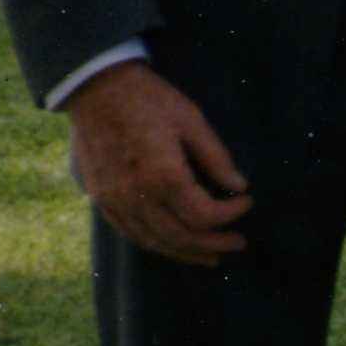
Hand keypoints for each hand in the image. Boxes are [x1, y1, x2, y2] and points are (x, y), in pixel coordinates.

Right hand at [64, 62, 251, 264]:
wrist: (97, 89)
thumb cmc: (150, 100)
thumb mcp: (192, 120)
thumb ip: (216, 157)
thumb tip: (239, 185)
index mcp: (163, 174)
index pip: (203, 215)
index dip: (230, 215)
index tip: (248, 201)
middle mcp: (136, 195)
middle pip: (179, 236)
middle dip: (212, 244)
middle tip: (238, 244)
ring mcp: (114, 200)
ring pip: (153, 241)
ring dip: (184, 252)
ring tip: (211, 256)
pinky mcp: (100, 199)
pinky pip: (130, 232)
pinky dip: (155, 243)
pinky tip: (173, 245)